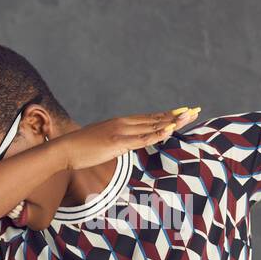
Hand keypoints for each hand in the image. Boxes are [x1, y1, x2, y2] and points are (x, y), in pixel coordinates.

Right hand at [55, 106, 201, 170]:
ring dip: (173, 121)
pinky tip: (171, 129)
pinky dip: (158, 133)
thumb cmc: (82, 149)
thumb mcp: (103, 142)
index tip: (183, 112)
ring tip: (189, 116)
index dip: (168, 115)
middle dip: (176, 115)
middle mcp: (124, 123)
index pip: (150, 117)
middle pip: (155, 118)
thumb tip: (123, 145)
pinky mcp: (118, 142)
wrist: (65, 149)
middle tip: (195, 110)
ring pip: (152, 126)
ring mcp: (121, 131)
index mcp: (121, 123)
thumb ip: (116, 141)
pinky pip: (142, 139)